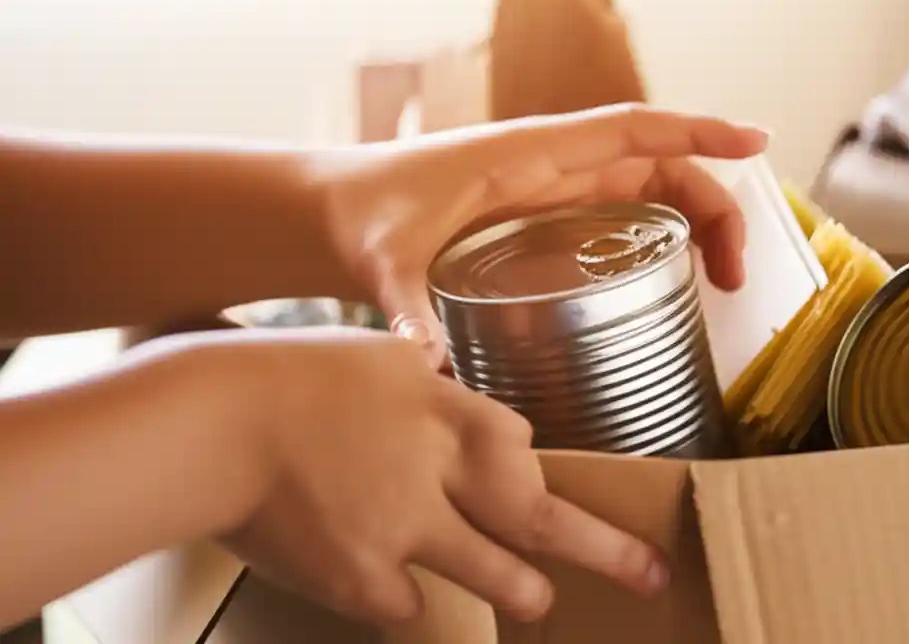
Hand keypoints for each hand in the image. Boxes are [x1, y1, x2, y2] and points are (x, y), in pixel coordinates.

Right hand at [196, 327, 661, 622]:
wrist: (208, 425)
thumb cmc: (279, 378)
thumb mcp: (370, 353)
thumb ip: (424, 381)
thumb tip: (448, 386)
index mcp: (442, 405)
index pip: (520, 441)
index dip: (531, 464)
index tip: (540, 475)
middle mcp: (439, 468)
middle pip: (541, 517)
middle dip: (607, 551)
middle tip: (650, 573)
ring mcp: (405, 528)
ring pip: (498, 577)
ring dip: (526, 594)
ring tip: (539, 602)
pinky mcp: (363, 578)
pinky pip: (410, 604)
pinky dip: (404, 595)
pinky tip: (380, 577)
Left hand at [311, 104, 768, 364]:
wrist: (325, 212)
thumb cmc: (358, 216)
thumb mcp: (383, 262)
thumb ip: (408, 311)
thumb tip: (431, 370)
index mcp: (527, 154)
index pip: (631, 132)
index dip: (698, 136)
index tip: (756, 144)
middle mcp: (547, 165)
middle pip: (655, 169)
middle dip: (711, 206)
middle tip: (735, 274)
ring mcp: (547, 191)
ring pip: (643, 191)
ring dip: (693, 223)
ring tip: (720, 282)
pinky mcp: (539, 218)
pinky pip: (618, 214)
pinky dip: (660, 233)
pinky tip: (675, 275)